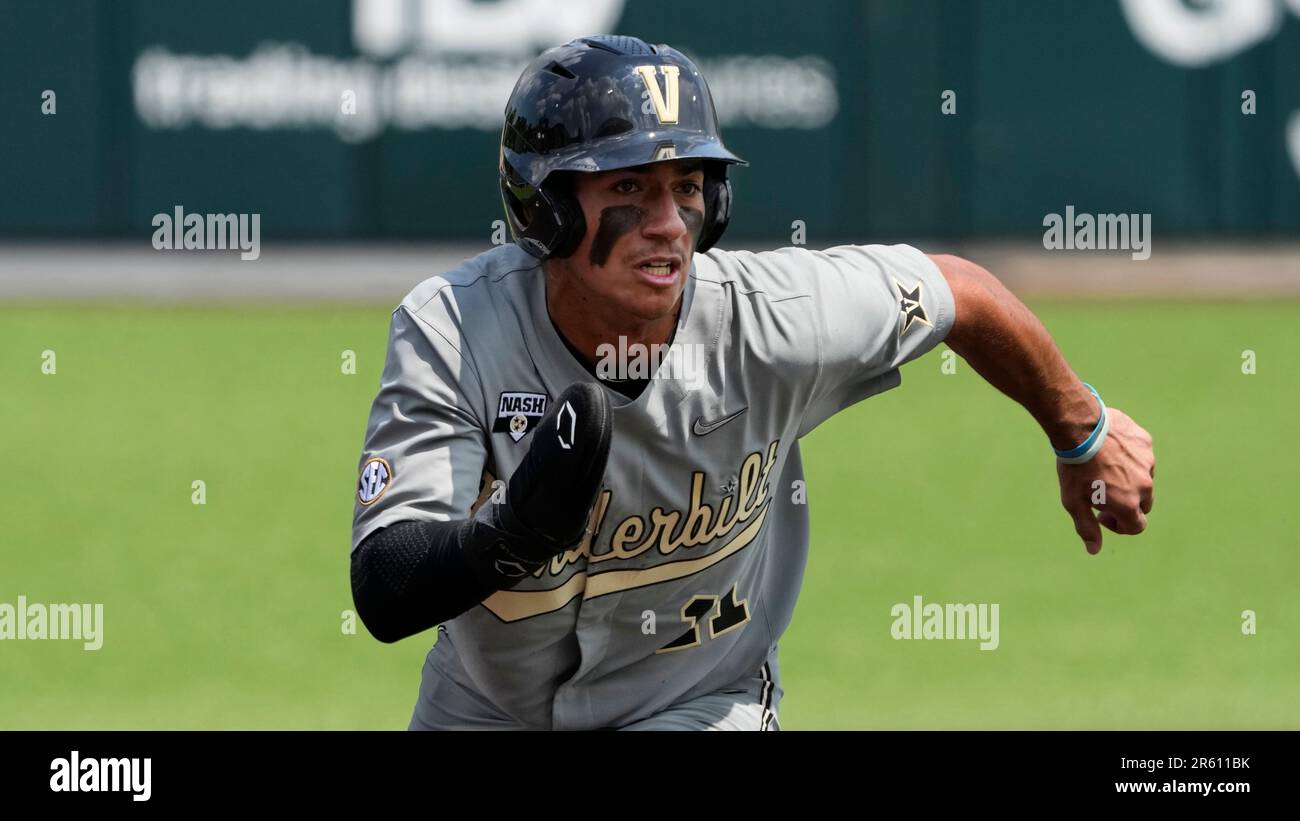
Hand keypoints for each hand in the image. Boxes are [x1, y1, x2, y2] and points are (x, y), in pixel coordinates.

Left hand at [1056, 407, 1154, 554]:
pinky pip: (1141, 456)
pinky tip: (1109, 450)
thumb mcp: (1074, 502)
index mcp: (1129, 503)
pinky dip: (1129, 458)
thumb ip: (1087, 527)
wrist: (1080, 428)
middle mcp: (1144, 485)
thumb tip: (1094, 550)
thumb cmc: (1074, 468)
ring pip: (1143, 478)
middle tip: (1102, 492)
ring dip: (1128, 480)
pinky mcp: (1146, 443)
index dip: (1118, 525)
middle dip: (1126, 503)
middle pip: (1142, 504)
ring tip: (1103, 468)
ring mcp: (1147, 462)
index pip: (1137, 526)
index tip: (1101, 514)